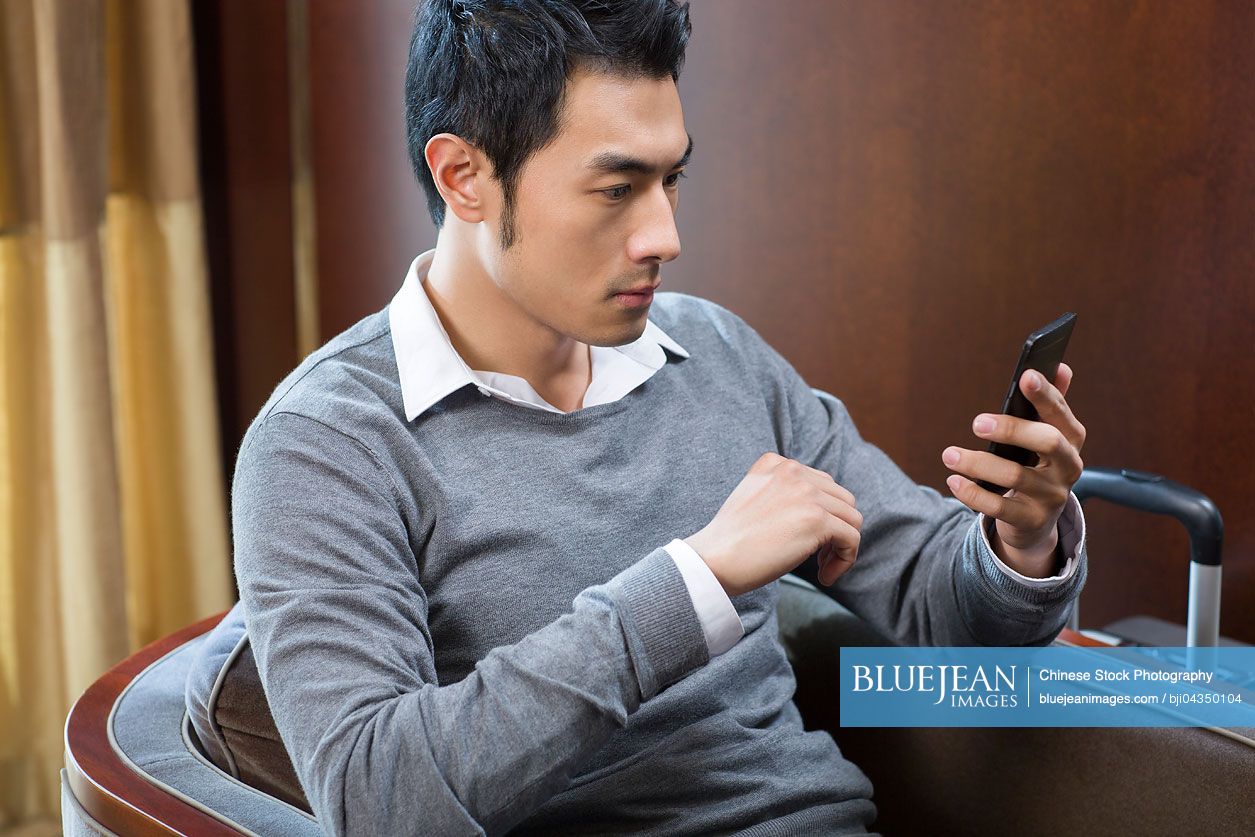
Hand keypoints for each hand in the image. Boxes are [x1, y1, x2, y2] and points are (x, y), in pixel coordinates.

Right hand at [685, 452, 862, 595]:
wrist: (713, 558)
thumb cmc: (729, 541)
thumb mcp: (754, 500)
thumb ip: (783, 495)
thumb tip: (822, 516)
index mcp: (775, 463)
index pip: (821, 484)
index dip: (822, 515)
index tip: (808, 540)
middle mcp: (793, 471)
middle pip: (842, 499)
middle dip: (836, 529)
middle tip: (818, 557)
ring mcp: (807, 493)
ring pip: (852, 519)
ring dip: (842, 546)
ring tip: (822, 568)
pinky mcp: (817, 520)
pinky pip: (851, 539)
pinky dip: (844, 561)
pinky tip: (824, 577)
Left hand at [940, 363, 1085, 575]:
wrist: (1035, 521)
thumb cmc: (1035, 466)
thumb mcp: (1045, 437)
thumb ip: (1051, 404)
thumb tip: (1060, 366)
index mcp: (1071, 440)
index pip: (1061, 413)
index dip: (1045, 395)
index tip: (1025, 375)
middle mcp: (1068, 467)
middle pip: (1048, 443)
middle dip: (1012, 429)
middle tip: (976, 423)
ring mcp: (1052, 496)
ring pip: (1016, 477)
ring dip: (977, 463)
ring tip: (949, 454)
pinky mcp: (1032, 520)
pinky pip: (1000, 508)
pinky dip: (973, 493)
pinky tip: (953, 480)